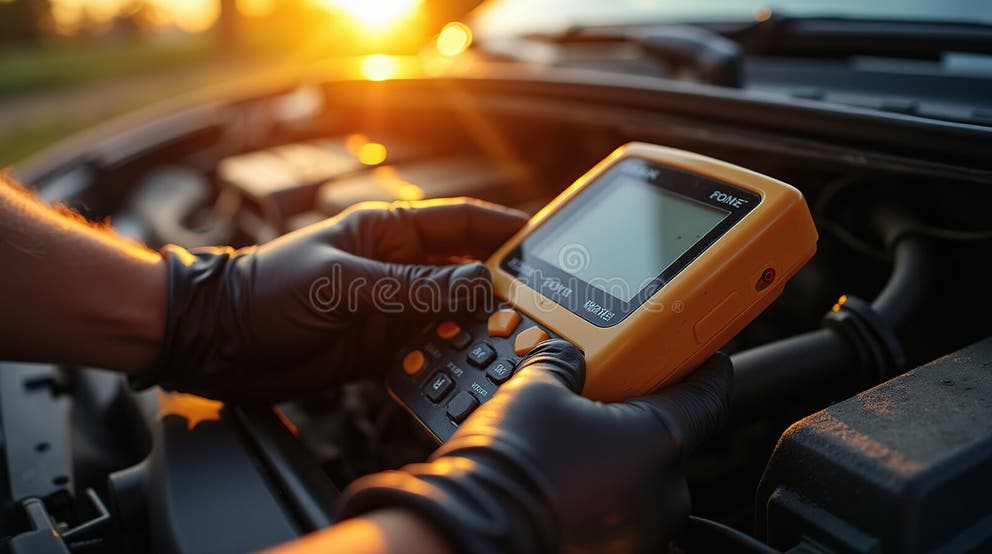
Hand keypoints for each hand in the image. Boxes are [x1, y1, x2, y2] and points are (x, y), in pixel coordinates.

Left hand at [136, 198, 527, 402]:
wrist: (217, 342)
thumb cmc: (265, 291)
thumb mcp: (341, 282)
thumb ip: (411, 288)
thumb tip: (476, 286)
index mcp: (388, 231)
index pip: (461, 221)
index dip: (504, 229)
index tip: (543, 243)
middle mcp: (398, 269)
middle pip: (467, 272)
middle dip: (502, 287)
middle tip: (539, 306)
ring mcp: (393, 310)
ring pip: (455, 316)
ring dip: (480, 329)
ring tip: (511, 343)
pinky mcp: (383, 349)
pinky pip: (431, 353)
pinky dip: (452, 361)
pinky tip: (469, 371)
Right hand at [336, 340, 732, 552]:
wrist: (470, 525)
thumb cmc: (510, 462)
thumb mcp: (536, 388)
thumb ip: (566, 364)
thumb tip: (568, 358)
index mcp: (659, 440)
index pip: (709, 394)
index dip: (704, 367)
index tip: (700, 354)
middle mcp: (665, 492)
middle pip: (669, 440)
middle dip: (637, 420)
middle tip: (597, 405)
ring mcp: (644, 531)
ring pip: (642, 482)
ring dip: (617, 464)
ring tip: (568, 451)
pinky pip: (620, 516)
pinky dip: (600, 500)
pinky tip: (565, 487)